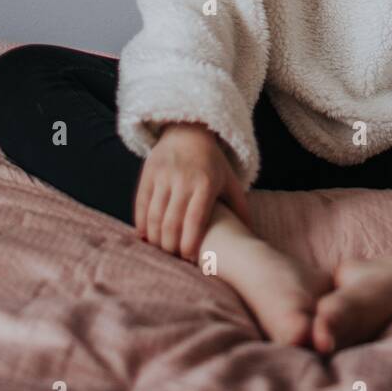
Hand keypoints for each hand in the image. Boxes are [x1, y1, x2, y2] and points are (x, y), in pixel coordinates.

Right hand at [134, 122, 252, 260]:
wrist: (188, 131)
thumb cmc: (212, 162)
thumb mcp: (229, 179)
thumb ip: (239, 206)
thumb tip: (250, 233)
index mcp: (206, 183)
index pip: (194, 220)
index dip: (189, 243)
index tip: (189, 259)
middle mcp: (183, 180)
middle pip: (171, 222)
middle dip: (171, 246)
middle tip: (174, 258)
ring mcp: (163, 176)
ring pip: (154, 216)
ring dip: (155, 238)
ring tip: (162, 250)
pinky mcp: (148, 173)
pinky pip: (141, 204)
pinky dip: (141, 223)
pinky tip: (145, 237)